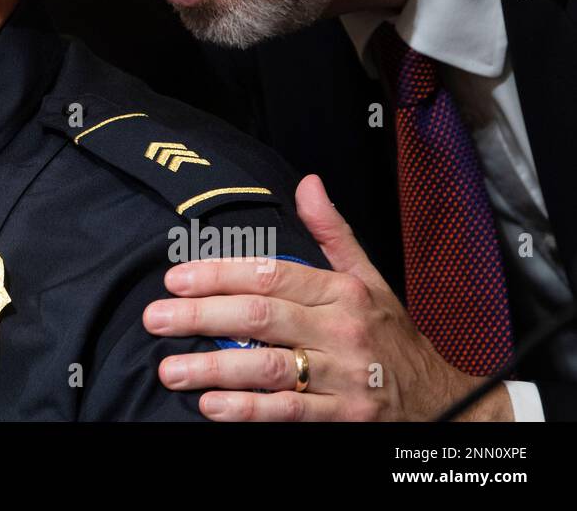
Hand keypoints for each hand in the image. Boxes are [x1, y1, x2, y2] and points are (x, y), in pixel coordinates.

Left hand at [142, 174, 514, 420]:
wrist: (443, 399)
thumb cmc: (391, 335)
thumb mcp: (368, 279)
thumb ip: (331, 232)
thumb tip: (307, 183)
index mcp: (342, 291)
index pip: (271, 275)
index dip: (219, 275)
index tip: (176, 279)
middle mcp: (342, 329)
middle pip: (261, 317)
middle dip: (201, 316)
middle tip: (156, 318)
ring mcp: (344, 376)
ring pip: (269, 366)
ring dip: (214, 367)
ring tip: (172, 369)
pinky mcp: (345, 418)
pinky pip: (289, 411)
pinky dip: (248, 409)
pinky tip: (213, 404)